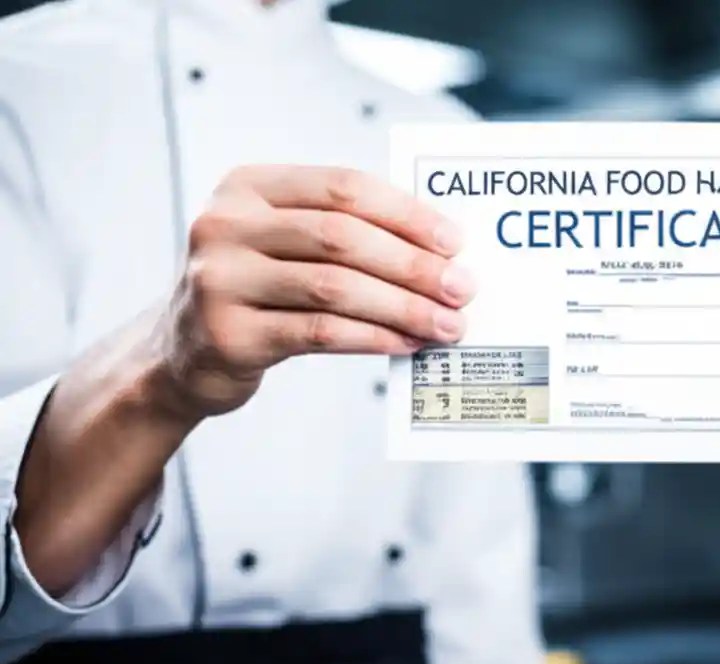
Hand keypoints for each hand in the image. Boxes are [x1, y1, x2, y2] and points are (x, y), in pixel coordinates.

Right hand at [158, 165, 469, 417]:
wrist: (186, 349)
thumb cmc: (259, 288)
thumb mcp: (285, 242)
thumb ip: (345, 232)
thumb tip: (441, 251)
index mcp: (249, 186)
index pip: (343, 187)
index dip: (406, 213)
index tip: (455, 241)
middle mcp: (226, 224)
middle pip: (342, 237)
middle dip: (413, 264)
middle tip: (461, 288)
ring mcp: (220, 279)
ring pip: (334, 288)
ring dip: (402, 307)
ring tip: (446, 323)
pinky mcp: (228, 334)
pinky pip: (319, 333)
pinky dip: (373, 337)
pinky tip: (406, 343)